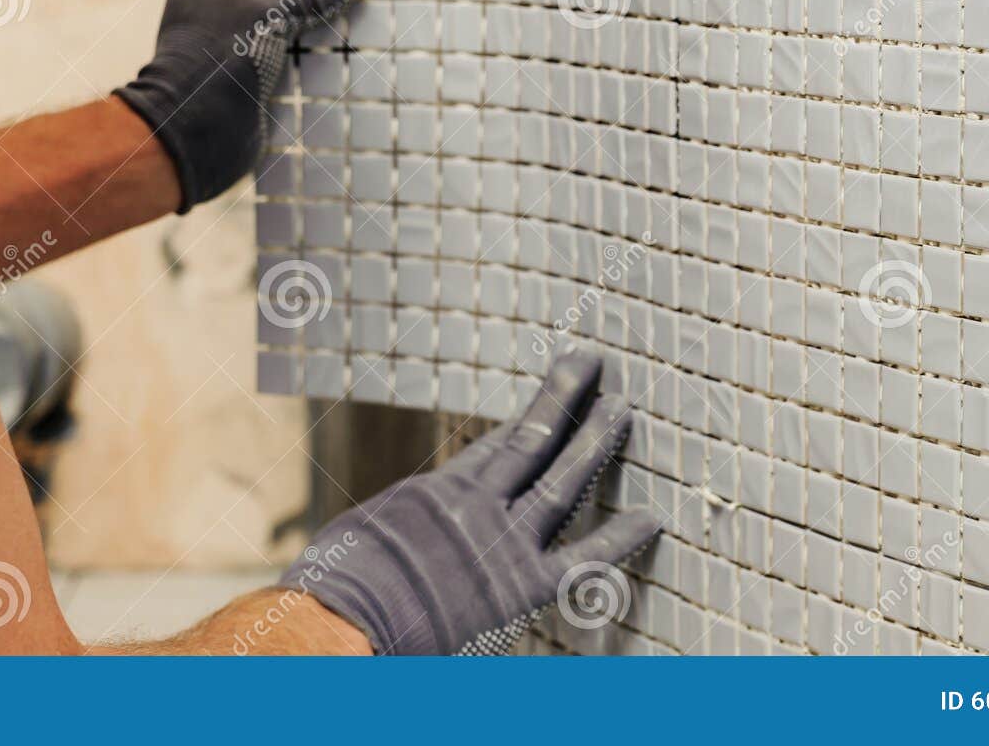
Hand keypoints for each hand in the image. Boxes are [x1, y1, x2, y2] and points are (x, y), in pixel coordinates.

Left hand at [114, 0, 364, 212]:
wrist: (195, 138)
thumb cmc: (220, 59)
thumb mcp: (270, 12)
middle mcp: (219, 8)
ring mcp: (237, 47)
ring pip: (292, 27)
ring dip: (326, 27)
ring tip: (373, 15)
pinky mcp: (254, 82)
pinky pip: (294, 62)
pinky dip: (320, 62)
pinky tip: (359, 56)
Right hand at [282, 352, 660, 654]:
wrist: (344, 622)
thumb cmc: (337, 588)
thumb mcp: (363, 538)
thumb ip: (404, 529)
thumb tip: (403, 532)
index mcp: (437, 493)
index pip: (495, 446)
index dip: (529, 418)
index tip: (555, 393)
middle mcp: (476, 506)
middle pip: (530, 439)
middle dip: (564, 398)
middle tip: (593, 365)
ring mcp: (503, 543)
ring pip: (562, 481)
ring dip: (595, 441)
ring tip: (623, 409)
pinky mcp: (521, 588)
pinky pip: (582, 560)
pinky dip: (618, 539)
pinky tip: (651, 518)